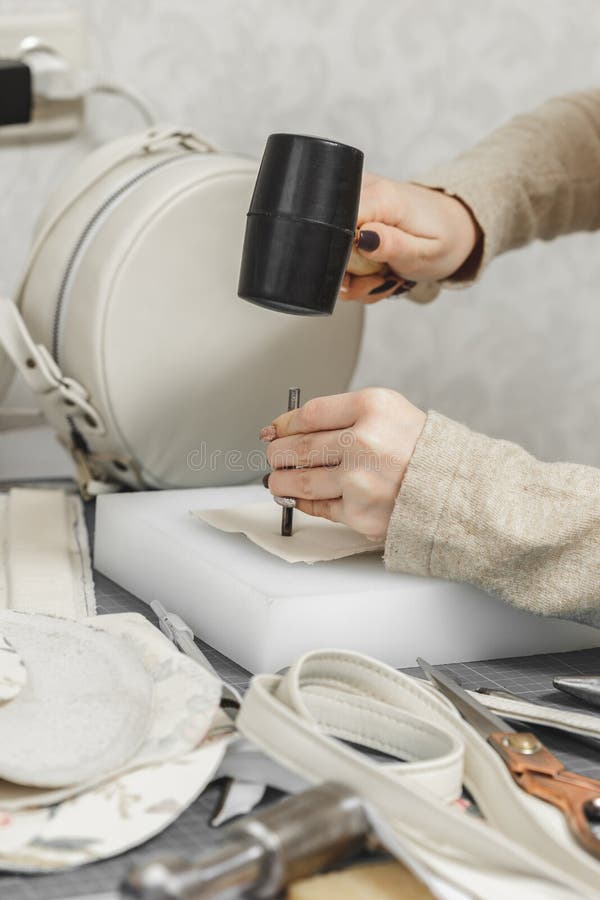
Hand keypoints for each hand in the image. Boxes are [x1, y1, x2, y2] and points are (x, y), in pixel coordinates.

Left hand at [260, 388, 425, 541]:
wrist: (455, 489)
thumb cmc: (421, 449)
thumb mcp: (388, 411)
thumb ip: (342, 415)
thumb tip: (285, 429)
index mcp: (371, 408)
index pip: (308, 414)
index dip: (285, 424)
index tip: (277, 430)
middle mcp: (363, 442)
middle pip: (297, 447)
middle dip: (278, 453)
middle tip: (275, 455)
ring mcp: (359, 481)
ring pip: (299, 481)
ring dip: (281, 481)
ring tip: (279, 479)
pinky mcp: (359, 513)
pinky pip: (318, 506)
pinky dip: (302, 502)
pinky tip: (299, 497)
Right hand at [341, 174, 480, 303]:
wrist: (454, 224)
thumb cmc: (444, 238)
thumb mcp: (425, 253)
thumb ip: (393, 246)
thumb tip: (361, 237)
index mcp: (381, 198)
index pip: (335, 227)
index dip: (343, 260)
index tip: (369, 276)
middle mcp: (363, 189)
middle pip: (330, 242)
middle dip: (351, 275)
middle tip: (380, 280)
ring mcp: (354, 198)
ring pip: (332, 249)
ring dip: (355, 276)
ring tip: (382, 275)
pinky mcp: (351, 208)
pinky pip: (338, 245)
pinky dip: (356, 268)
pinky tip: (376, 267)